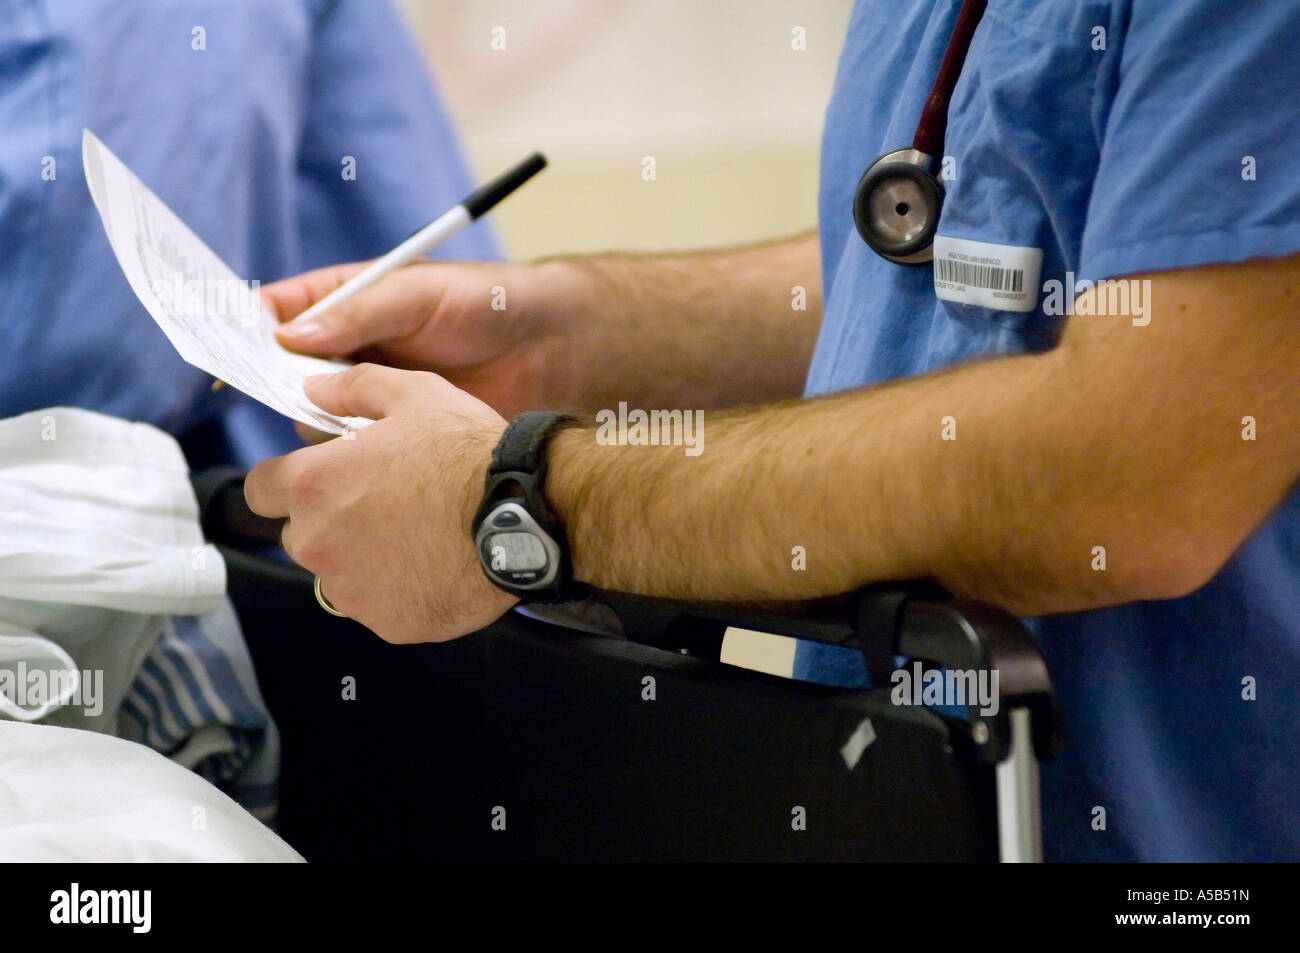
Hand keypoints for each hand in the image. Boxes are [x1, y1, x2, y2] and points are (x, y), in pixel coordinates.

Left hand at [243, 363, 518, 642]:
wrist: (523, 516)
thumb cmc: (467, 453)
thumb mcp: (413, 394)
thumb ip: (351, 388)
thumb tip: (313, 389)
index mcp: (314, 485)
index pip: (258, 491)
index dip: (285, 482)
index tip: (315, 479)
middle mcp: (319, 542)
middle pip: (297, 535)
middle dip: (327, 520)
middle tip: (381, 503)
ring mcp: (351, 589)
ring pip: (336, 574)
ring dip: (360, 557)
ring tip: (414, 535)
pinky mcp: (386, 622)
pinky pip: (377, 605)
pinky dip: (396, 589)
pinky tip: (432, 564)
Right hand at [264, 259, 592, 421]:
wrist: (550, 351)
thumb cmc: (488, 304)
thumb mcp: (420, 295)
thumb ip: (359, 313)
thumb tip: (292, 335)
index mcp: (351, 301)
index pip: (282, 309)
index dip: (250, 323)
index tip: (226, 339)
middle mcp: (352, 347)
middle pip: (285, 367)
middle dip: (272, 376)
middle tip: (273, 385)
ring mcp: (371, 391)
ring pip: (312, 411)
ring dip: (313, 414)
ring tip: (337, 412)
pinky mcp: (394, 429)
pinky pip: (351, 442)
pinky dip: (348, 445)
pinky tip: (363, 443)